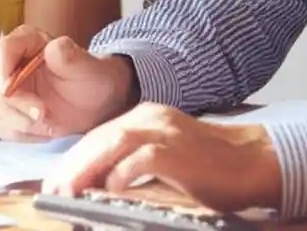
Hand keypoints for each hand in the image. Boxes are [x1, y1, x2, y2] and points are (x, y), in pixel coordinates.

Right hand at [0, 25, 136, 140]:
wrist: (98, 102)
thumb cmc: (93, 77)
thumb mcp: (87, 66)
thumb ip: (70, 56)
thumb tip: (53, 48)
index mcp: (28, 42)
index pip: (4, 49)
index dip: (1, 69)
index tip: (8, 90)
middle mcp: (12, 65)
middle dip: (16, 106)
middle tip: (42, 115)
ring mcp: (9, 91)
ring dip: (19, 123)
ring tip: (48, 125)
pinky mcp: (11, 114)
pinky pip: (4, 128)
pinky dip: (22, 135)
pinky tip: (44, 131)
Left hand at [43, 104, 281, 212]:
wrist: (252, 162)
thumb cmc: (209, 167)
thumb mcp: (164, 157)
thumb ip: (134, 162)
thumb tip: (100, 184)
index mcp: (146, 116)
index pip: (99, 135)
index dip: (75, 158)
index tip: (57, 180)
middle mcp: (151, 117)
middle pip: (99, 137)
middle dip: (73, 164)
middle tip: (53, 188)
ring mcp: (164, 131)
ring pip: (113, 143)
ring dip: (87, 168)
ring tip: (69, 191)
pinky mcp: (177, 150)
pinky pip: (141, 159)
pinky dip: (122, 174)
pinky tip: (110, 189)